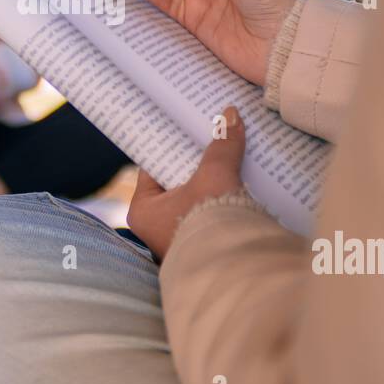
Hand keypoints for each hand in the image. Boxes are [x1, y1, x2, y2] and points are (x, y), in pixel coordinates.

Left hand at [127, 107, 245, 260]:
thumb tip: (230, 115)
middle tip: (211, 134)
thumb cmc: (210, 222)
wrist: (237, 268)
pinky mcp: (205, 244)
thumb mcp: (214, 175)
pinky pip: (211, 212)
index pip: (154, 166)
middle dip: (196, 161)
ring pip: (196, 196)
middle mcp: (157, 227)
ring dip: (212, 179)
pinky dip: (222, 197)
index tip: (185, 126)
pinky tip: (241, 179)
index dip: (171, 145)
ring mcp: (181, 238)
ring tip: (229, 151)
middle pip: (177, 180)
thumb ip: (222, 145)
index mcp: (143, 211)